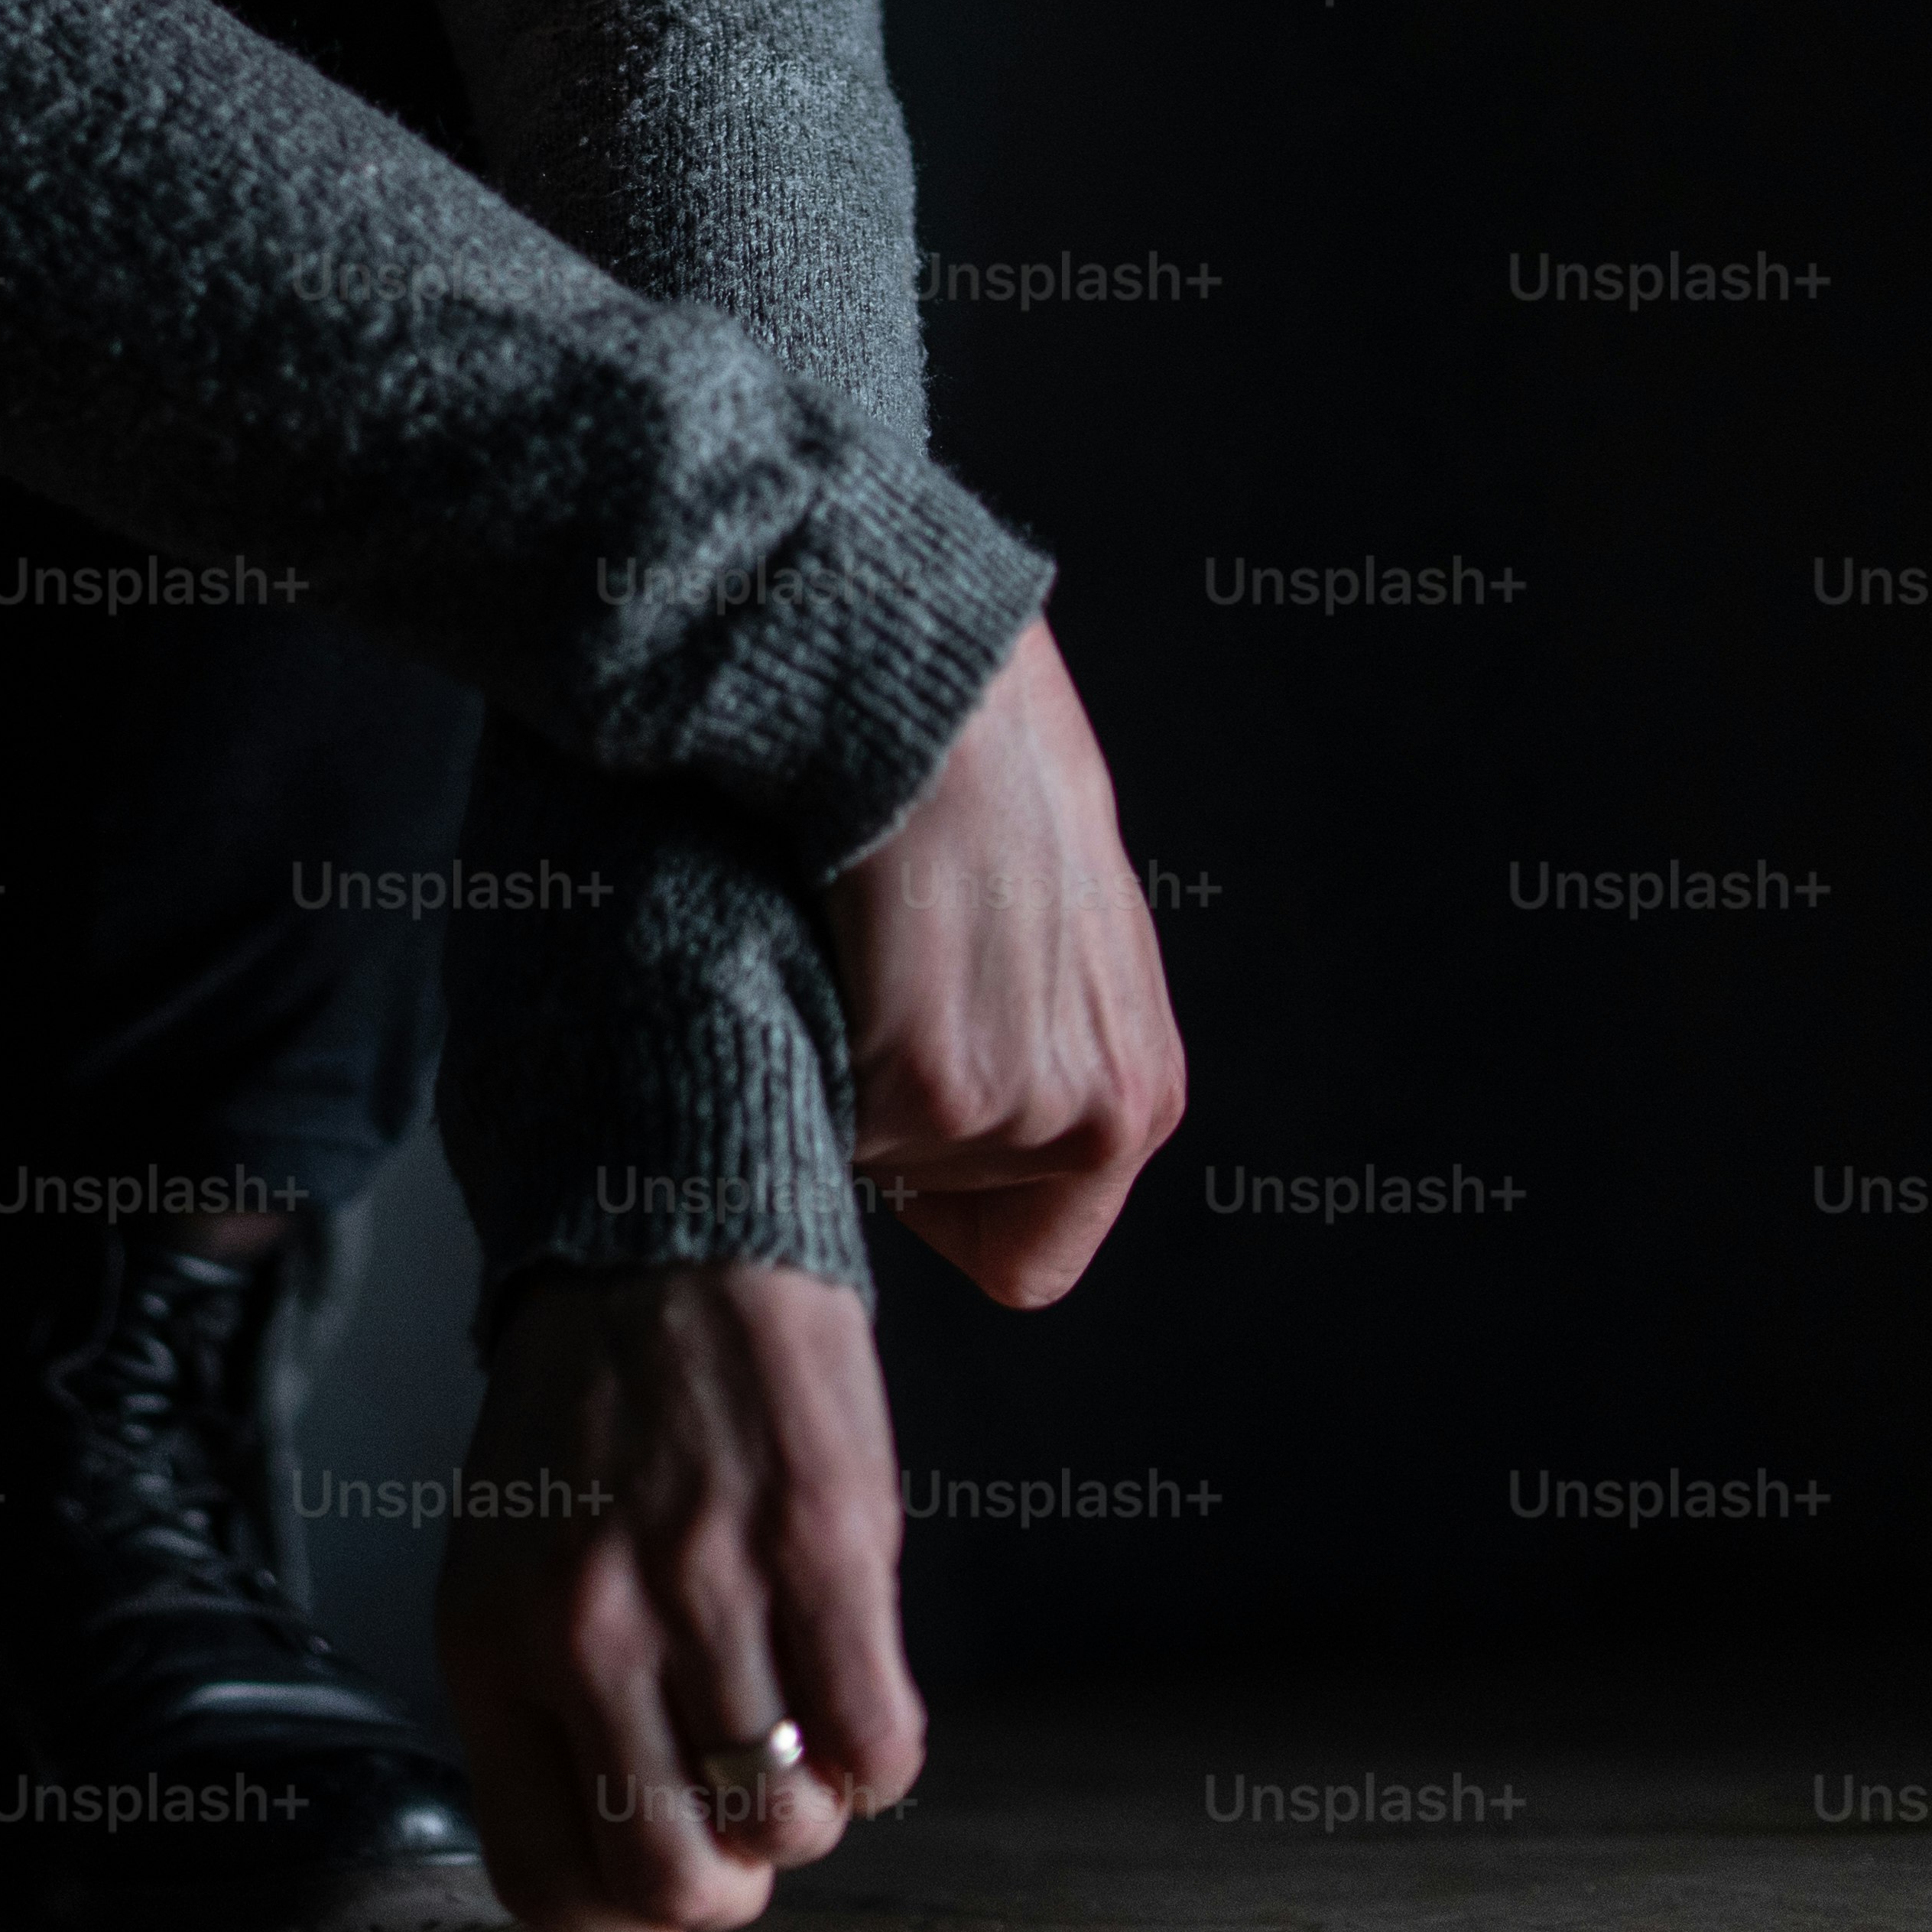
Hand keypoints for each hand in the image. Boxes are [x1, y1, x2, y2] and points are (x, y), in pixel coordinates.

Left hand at [435, 1259, 917, 1931]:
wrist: (661, 1239)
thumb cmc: (588, 1420)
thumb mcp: (509, 1561)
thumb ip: (543, 1706)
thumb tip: (609, 1874)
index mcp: (491, 1642)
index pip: (541, 1878)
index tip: (660, 1908)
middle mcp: (588, 1629)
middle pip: (673, 1881)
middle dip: (726, 1893)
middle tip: (743, 1835)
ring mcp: (708, 1588)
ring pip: (786, 1822)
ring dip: (809, 1812)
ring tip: (798, 1734)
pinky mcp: (823, 1546)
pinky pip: (877, 1745)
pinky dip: (880, 1758)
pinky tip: (855, 1700)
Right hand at [824, 614, 1184, 1308]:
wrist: (918, 673)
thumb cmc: (966, 764)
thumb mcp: (1050, 915)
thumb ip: (1030, 1027)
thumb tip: (934, 1111)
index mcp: (1139, 1094)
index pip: (1030, 1258)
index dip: (949, 1197)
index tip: (904, 1086)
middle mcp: (1105, 1121)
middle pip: (935, 1202)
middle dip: (881, 1113)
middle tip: (872, 973)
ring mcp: (1022, 1112)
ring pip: (865, 1163)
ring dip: (831, 1068)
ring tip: (848, 934)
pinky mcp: (934, 1087)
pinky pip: (815, 1123)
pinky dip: (792, 1042)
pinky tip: (815, 932)